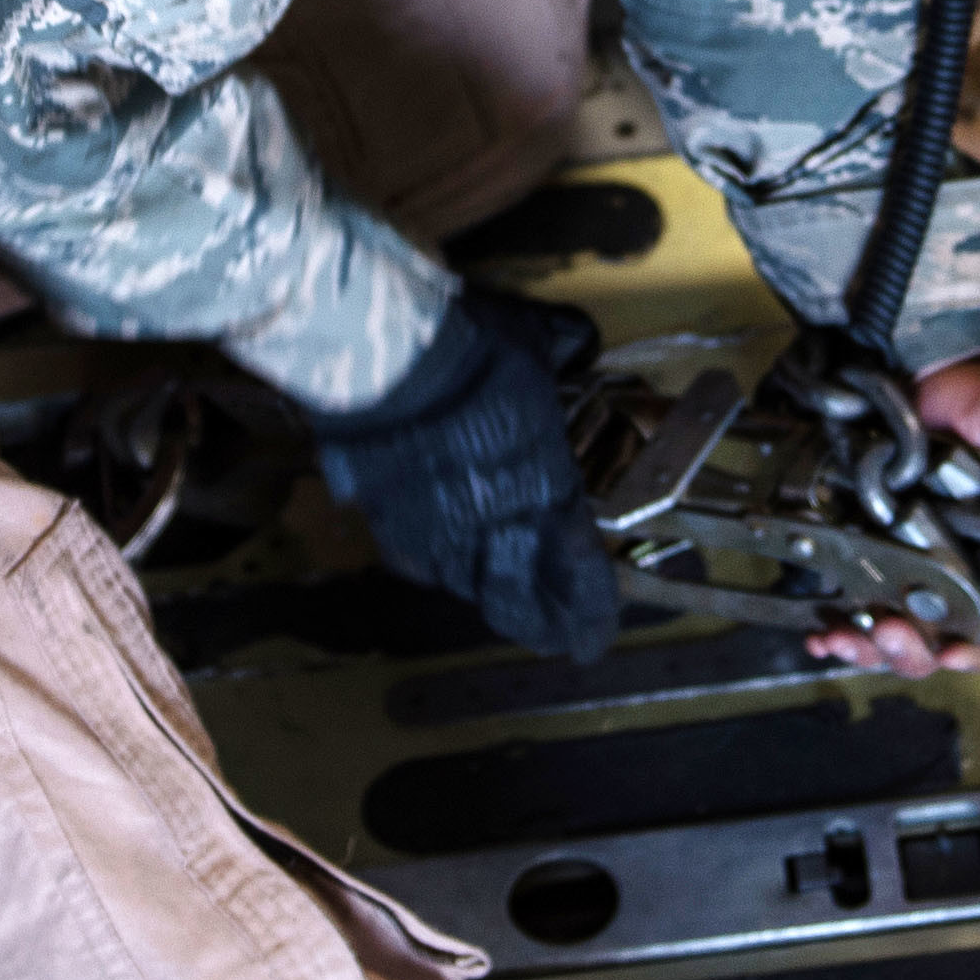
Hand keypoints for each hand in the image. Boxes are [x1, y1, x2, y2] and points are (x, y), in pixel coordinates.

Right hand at [309, 289, 618, 665]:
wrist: (383, 355)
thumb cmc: (473, 347)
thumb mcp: (539, 339)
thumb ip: (568, 349)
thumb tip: (583, 345)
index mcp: (545, 492)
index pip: (578, 572)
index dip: (592, 610)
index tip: (597, 635)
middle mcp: (494, 529)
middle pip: (521, 601)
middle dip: (543, 626)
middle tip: (557, 640)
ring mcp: (436, 534)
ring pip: (470, 586)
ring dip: (492, 597)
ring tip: (505, 606)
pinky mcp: (387, 524)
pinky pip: (420, 560)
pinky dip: (438, 565)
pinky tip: (442, 561)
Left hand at [804, 358, 979, 679]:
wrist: (914, 368)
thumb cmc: (977, 402)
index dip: (977, 649)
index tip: (953, 650)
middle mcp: (953, 568)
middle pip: (936, 640)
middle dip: (911, 651)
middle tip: (891, 633)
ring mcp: (905, 563)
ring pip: (890, 632)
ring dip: (867, 646)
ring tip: (846, 637)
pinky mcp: (863, 551)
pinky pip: (849, 603)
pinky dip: (835, 625)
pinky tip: (822, 628)